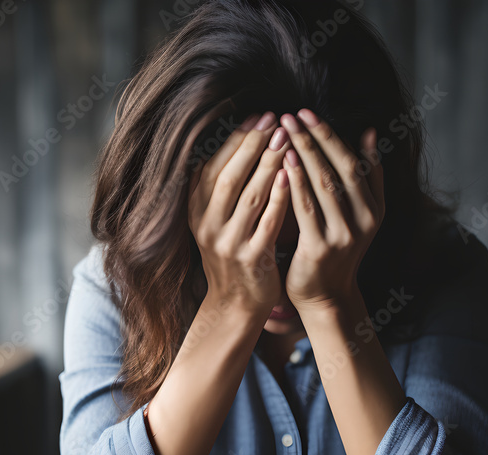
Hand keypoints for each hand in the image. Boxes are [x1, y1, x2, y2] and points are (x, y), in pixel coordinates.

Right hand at [188, 111, 292, 318]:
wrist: (235, 305)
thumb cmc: (231, 255)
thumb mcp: (213, 221)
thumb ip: (215, 189)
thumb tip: (224, 145)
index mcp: (195, 213)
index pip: (211, 168)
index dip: (233, 140)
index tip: (256, 117)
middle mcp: (206, 227)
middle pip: (228, 177)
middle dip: (252, 145)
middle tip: (274, 119)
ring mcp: (228, 244)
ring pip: (248, 196)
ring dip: (268, 163)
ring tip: (287, 138)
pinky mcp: (251, 259)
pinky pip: (267, 221)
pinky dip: (278, 197)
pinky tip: (291, 175)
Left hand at [277, 109, 385, 314]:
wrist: (325, 297)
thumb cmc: (334, 249)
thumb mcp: (358, 213)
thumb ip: (365, 176)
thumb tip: (368, 132)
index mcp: (375, 206)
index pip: (354, 160)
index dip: (331, 134)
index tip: (308, 112)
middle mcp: (365, 219)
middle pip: (340, 168)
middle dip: (315, 137)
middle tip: (292, 113)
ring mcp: (345, 234)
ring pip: (324, 184)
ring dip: (304, 153)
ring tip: (285, 129)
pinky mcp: (321, 248)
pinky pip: (306, 208)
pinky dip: (295, 183)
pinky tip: (282, 163)